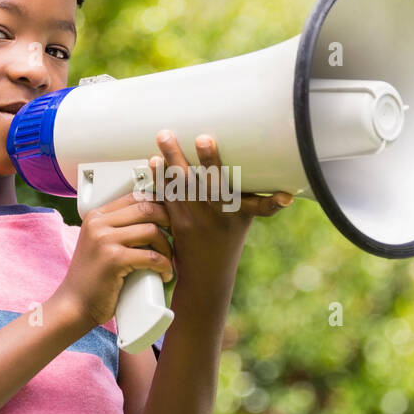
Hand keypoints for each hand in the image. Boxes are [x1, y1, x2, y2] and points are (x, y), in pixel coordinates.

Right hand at [53, 190, 175, 329]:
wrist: (74, 305)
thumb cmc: (92, 279)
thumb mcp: (99, 244)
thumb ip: (117, 229)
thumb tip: (154, 219)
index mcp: (96, 216)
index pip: (134, 197)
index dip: (158, 205)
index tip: (170, 220)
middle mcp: (98, 224)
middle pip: (146, 209)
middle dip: (168, 222)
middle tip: (175, 238)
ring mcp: (104, 240)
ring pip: (152, 231)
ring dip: (167, 247)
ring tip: (168, 261)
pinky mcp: (113, 260)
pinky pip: (151, 256)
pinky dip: (164, 266)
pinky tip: (165, 274)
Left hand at [149, 129, 292, 287]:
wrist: (207, 275)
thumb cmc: (228, 239)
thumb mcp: (244, 218)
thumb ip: (249, 194)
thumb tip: (260, 163)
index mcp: (239, 214)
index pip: (249, 197)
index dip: (247, 183)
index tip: (243, 165)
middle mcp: (219, 218)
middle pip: (210, 185)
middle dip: (205, 160)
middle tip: (201, 137)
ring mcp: (196, 222)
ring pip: (184, 188)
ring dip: (173, 162)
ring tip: (165, 138)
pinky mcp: (177, 223)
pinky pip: (168, 197)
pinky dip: (160, 178)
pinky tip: (153, 163)